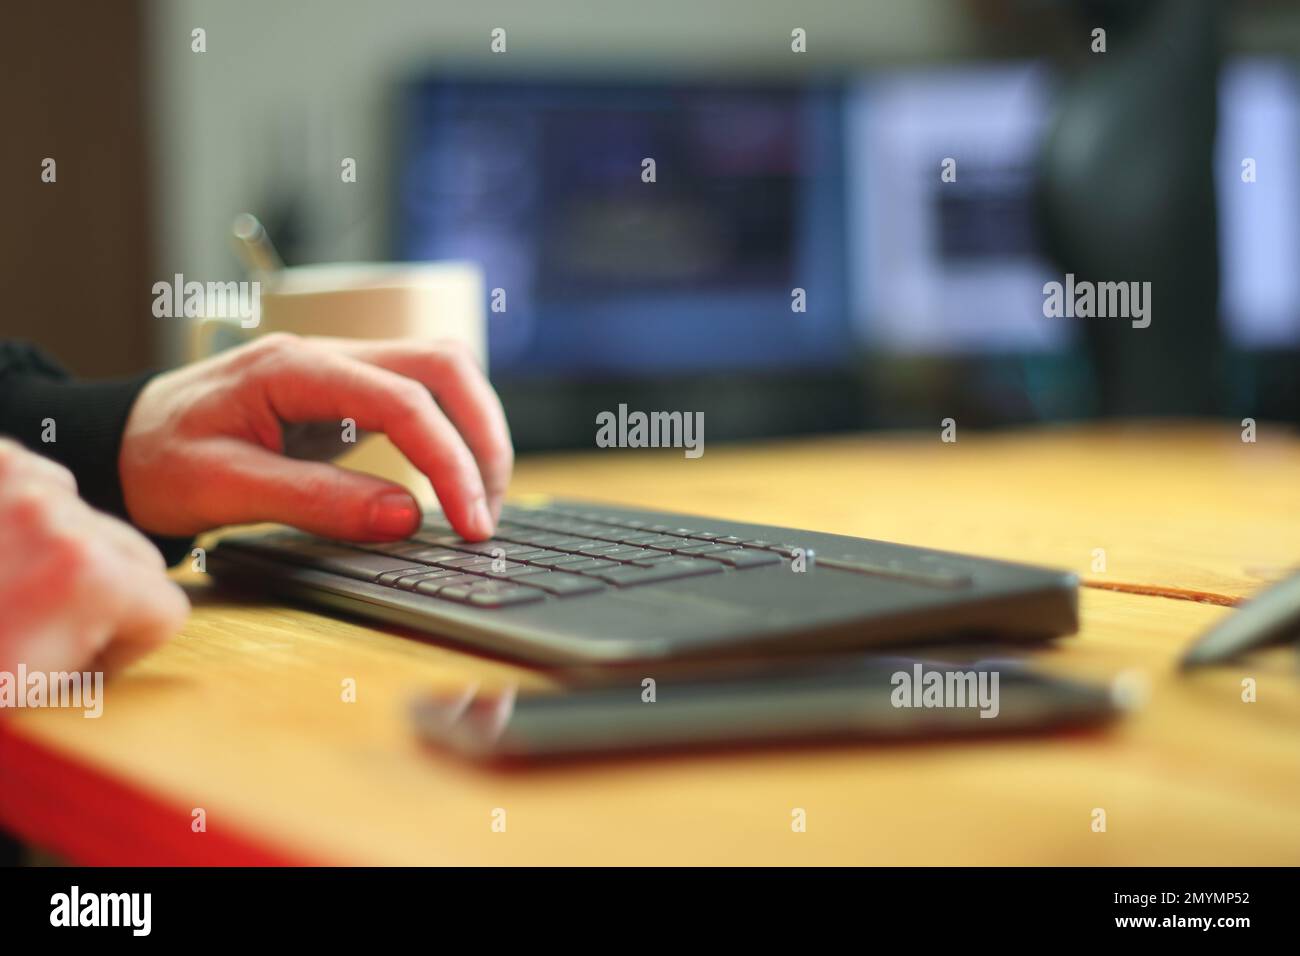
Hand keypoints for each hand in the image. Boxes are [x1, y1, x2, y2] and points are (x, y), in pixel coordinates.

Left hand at [0, 439, 188, 672]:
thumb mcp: (36, 696)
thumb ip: (105, 674)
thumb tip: (128, 670)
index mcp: (87, 575)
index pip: (166, 609)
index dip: (123, 646)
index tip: (76, 660)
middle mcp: (55, 515)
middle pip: (134, 555)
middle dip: (97, 591)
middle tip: (36, 626)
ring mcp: (18, 481)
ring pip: (84, 515)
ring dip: (57, 549)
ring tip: (10, 586)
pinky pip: (36, 481)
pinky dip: (23, 511)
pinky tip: (2, 547)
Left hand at [119, 335, 512, 541]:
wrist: (122, 442)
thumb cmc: (160, 460)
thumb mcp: (224, 489)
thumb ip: (317, 501)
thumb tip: (406, 517)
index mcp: (294, 367)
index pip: (404, 400)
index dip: (450, 462)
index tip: (469, 522)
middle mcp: (328, 354)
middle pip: (444, 366)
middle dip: (483, 437)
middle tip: (488, 511)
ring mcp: (341, 369)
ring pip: (443, 374)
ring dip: (476, 432)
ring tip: (480, 501)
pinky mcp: (348, 394)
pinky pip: (422, 397)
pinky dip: (452, 435)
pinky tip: (453, 480)